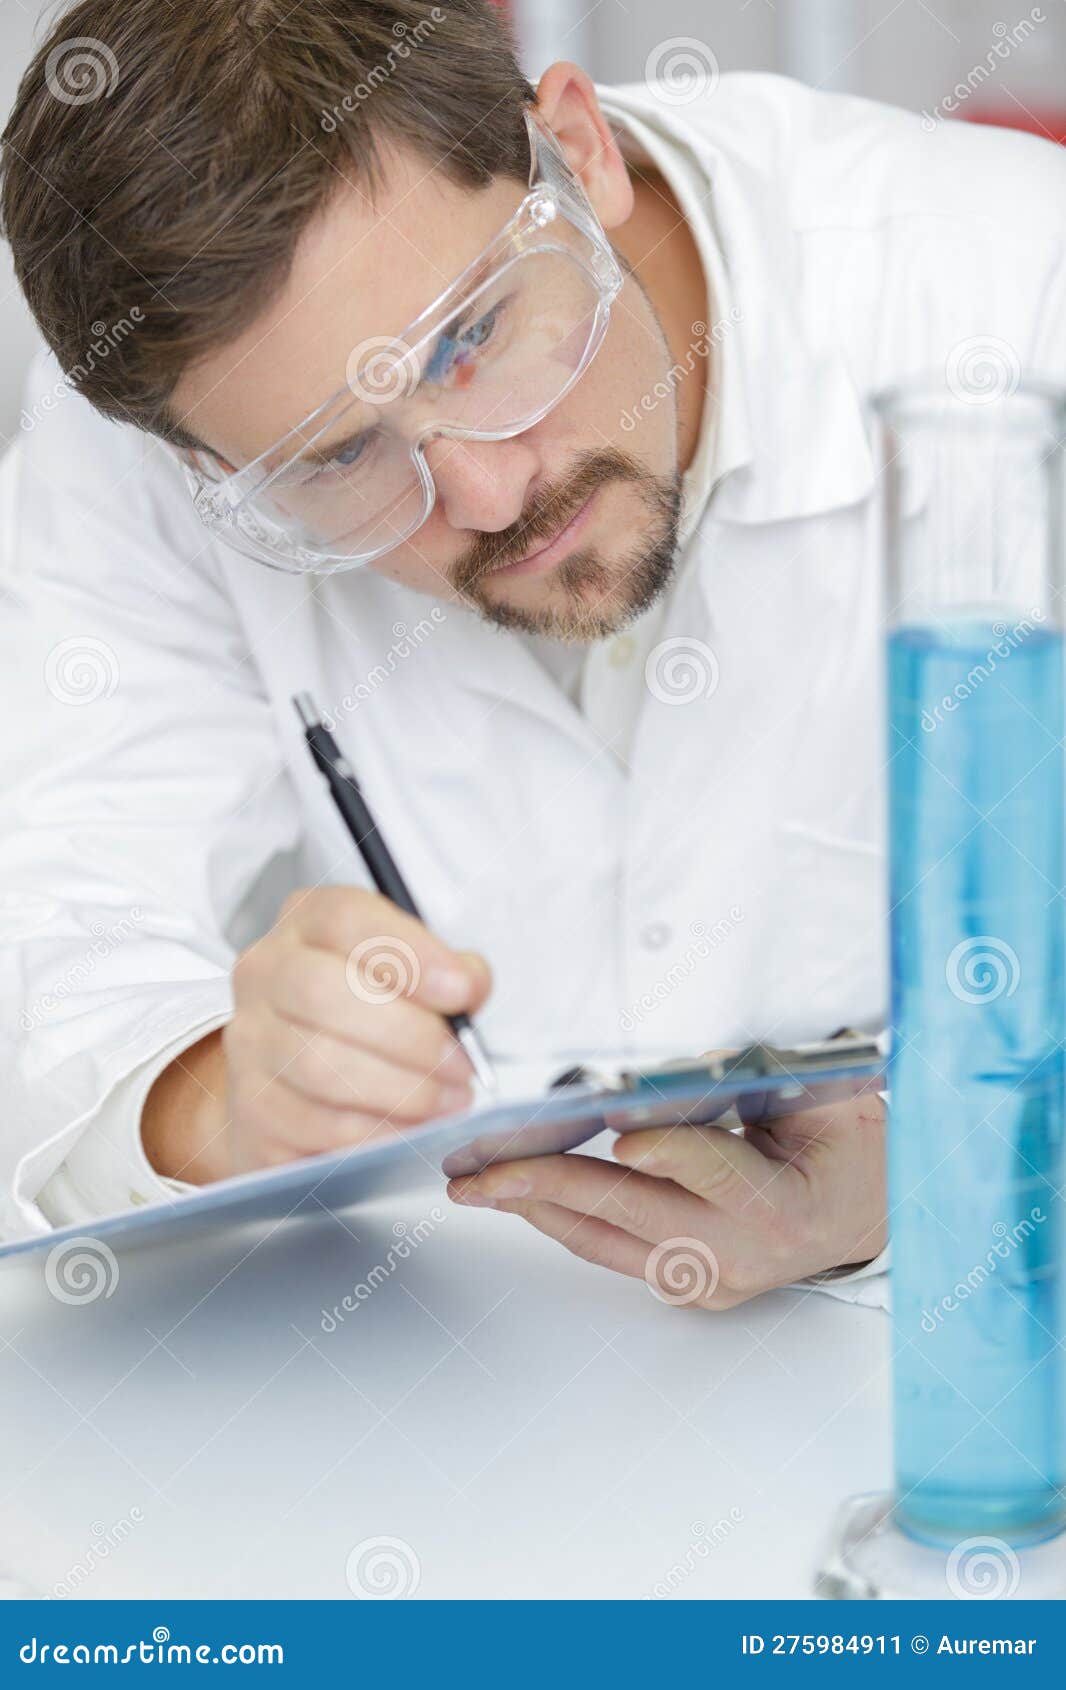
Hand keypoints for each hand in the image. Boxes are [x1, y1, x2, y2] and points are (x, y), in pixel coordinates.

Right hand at [145, 887, 489, 1180]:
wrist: (294, 1082)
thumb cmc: (364, 1015)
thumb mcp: (408, 974)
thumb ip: (448, 971)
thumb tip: (470, 984)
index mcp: (305, 924)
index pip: (345, 919)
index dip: (410, 953)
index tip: (462, 991)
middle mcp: (264, 975)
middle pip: (324, 993)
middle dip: (409, 1035)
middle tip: (461, 1063)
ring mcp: (248, 1044)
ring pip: (320, 1066)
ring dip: (401, 1090)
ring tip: (449, 1100)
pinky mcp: (252, 1112)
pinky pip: (316, 1126)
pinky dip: (377, 1132)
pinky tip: (412, 1129)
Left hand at [448, 1087, 885, 1307]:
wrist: (865, 1211)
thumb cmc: (846, 1147)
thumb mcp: (824, 1100)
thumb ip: (757, 1082)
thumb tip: (680, 1064)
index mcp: (782, 1203)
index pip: (715, 1170)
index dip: (668, 1152)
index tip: (619, 1132)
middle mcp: (741, 1252)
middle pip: (634, 1210)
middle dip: (549, 1183)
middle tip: (484, 1167)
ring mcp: (710, 1278)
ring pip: (607, 1239)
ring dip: (536, 1207)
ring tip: (476, 1182)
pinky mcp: (687, 1287)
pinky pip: (611, 1251)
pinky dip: (563, 1219)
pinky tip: (519, 1195)